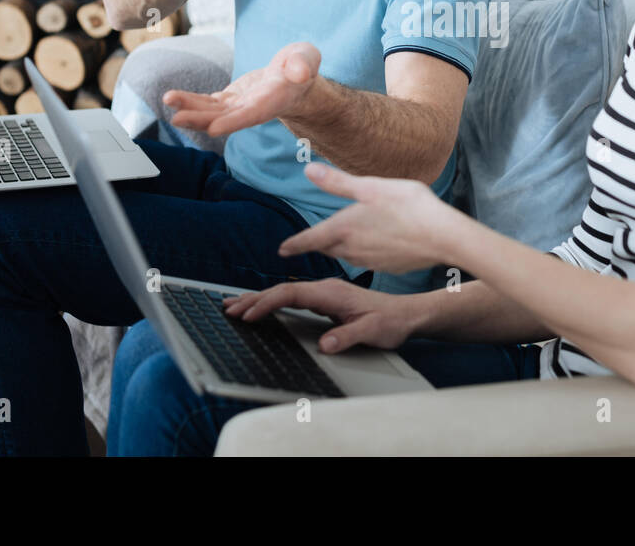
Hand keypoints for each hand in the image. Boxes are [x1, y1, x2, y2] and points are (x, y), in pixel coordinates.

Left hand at [163, 41, 318, 137]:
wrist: (295, 78)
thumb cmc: (302, 65)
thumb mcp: (307, 58)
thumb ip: (304, 63)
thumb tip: (300, 72)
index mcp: (274, 100)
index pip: (253, 114)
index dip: (234, 122)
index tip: (214, 128)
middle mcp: (253, 108)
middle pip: (225, 118)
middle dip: (201, 119)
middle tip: (176, 119)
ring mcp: (239, 106)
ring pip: (212, 111)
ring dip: (189, 109)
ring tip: (168, 100)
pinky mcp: (230, 100)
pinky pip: (208, 103)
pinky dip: (191, 101)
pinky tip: (173, 98)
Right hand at [223, 278, 417, 353]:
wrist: (407, 314)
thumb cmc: (391, 321)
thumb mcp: (372, 331)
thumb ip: (349, 337)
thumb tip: (326, 345)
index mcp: (332, 292)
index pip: (291, 293)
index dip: (268, 303)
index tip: (249, 315)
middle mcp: (325, 289)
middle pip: (282, 290)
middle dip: (254, 299)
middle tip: (228, 309)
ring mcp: (323, 294)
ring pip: (284, 293)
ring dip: (259, 299)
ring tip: (234, 306)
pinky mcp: (324, 301)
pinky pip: (292, 298)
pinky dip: (272, 302)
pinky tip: (262, 308)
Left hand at [276, 162, 470, 273]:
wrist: (443, 236)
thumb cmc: (408, 206)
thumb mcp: (370, 187)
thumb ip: (337, 182)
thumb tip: (308, 170)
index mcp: (342, 229)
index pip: (308, 240)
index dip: (293, 244)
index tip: (282, 250)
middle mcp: (352, 249)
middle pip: (327, 249)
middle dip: (318, 245)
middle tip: (312, 242)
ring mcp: (371, 261)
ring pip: (348, 255)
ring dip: (342, 248)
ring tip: (344, 239)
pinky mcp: (389, 267)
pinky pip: (369, 260)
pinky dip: (367, 252)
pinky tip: (379, 242)